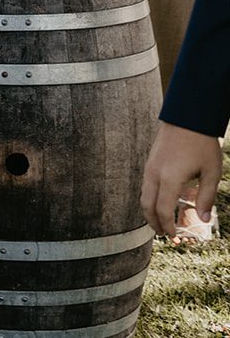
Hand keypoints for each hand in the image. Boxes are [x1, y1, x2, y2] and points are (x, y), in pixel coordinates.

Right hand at [141, 121, 222, 237]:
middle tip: (164, 235)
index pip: (163, 210)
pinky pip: (146, 186)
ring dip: (150, 212)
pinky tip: (161, 202)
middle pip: (147, 206)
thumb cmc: (202, 144)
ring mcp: (149, 167)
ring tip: (161, 222)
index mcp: (169, 179)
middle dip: (154, 223)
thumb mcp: (211, 173)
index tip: (174, 237)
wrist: (187, 118)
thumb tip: (204, 220)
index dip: (167, 226)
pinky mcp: (150, 162)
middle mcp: (154, 174)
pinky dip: (150, 199)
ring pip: (143, 196)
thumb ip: (207, 198)